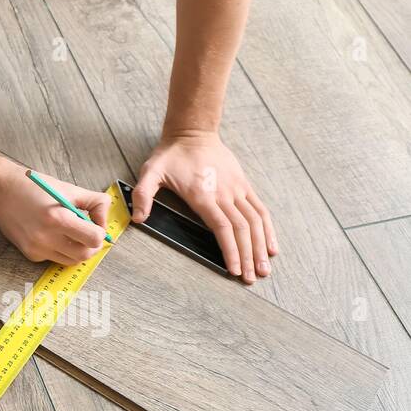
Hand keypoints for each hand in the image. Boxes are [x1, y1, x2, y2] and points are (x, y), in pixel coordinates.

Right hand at [0, 162, 111, 265]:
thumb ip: (94, 202)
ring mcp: (37, 248)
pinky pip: (54, 257)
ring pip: (71, 260)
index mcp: (58, 218)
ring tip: (70, 231)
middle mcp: (46, 237)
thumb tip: (104, 220)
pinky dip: (59, 248)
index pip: (94, 239)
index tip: (95, 224)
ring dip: (77, 249)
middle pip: (85, 255)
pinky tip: (50, 232)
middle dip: (91, 245)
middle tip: (88, 232)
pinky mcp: (30, 253)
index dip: (100, 232)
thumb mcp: (67, 188)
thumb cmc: (32, 186)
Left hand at [132, 130, 277, 283]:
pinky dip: (268, 229)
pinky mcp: (244, 185)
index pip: (222, 228)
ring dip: (261, 246)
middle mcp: (224, 194)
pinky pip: (260, 209)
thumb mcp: (150, 172)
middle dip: (247, 256)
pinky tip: (271, 246)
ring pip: (255, 221)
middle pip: (241, 229)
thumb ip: (143, 195)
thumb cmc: (171, 155)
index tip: (234, 270)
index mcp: (203, 195)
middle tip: (250, 278)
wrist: (193, 132)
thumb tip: (138, 219)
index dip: (230, 250)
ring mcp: (237, 189)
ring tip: (264, 268)